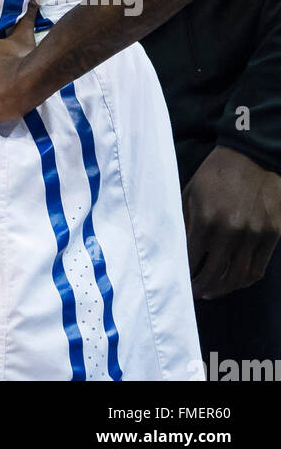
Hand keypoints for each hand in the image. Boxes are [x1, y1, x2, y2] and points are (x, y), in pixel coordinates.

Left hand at [183, 146, 280, 299]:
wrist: (253, 155)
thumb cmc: (217, 172)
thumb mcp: (192, 191)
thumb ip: (186, 220)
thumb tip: (178, 247)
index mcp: (206, 218)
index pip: (191, 257)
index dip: (184, 272)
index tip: (178, 279)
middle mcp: (231, 230)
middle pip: (214, 273)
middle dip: (201, 287)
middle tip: (194, 293)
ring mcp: (254, 235)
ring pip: (237, 277)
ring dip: (222, 289)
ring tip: (210, 293)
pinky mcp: (272, 236)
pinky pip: (257, 269)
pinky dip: (243, 281)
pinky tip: (232, 282)